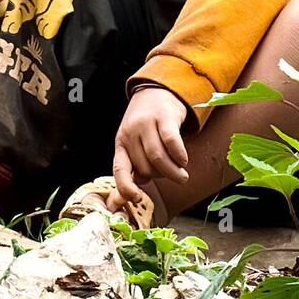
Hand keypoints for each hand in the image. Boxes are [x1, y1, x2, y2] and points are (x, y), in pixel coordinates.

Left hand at [112, 85, 189, 205]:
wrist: (156, 92)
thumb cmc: (144, 126)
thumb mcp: (132, 147)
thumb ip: (128, 174)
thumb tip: (115, 206)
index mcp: (121, 143)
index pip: (119, 169)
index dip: (125, 187)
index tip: (137, 199)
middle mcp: (131, 133)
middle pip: (145, 167)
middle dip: (159, 177)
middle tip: (169, 175)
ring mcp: (146, 123)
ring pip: (157, 157)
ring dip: (172, 172)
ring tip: (182, 176)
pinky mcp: (164, 116)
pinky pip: (171, 141)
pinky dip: (179, 155)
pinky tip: (184, 160)